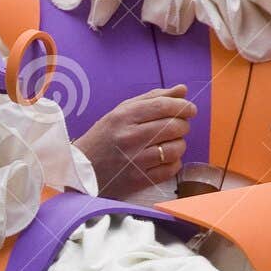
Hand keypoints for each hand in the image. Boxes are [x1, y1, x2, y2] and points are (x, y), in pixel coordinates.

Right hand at [75, 85, 197, 199]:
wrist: (80, 170)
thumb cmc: (103, 138)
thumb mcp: (120, 112)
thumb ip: (152, 98)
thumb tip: (182, 90)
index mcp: (123, 117)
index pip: (163, 106)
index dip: (183, 106)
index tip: (190, 109)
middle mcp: (129, 137)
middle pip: (174, 126)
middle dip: (183, 125)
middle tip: (178, 126)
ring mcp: (135, 160)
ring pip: (176, 148)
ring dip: (179, 144)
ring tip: (169, 143)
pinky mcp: (139, 180)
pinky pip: (171, 169)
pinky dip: (173, 163)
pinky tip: (163, 159)